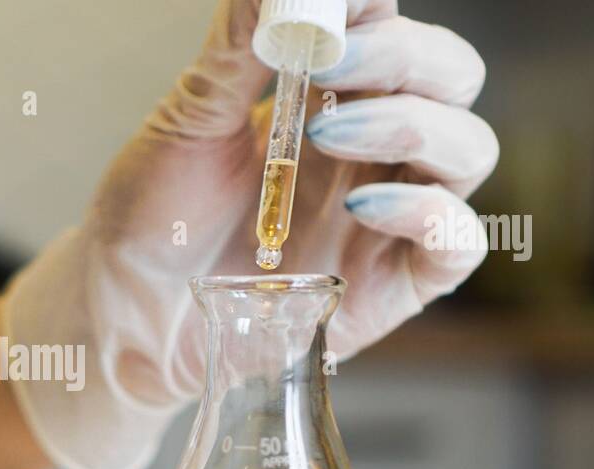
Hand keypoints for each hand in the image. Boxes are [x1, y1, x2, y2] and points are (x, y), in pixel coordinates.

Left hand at [2, 0, 497, 468]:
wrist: (126, 312)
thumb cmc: (153, 219)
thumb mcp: (186, 122)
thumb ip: (236, 49)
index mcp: (332, 97)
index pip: (391, 31)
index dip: (377, 10)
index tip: (339, 3)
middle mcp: (373, 150)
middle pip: (451, 78)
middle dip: (404, 57)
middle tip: (331, 60)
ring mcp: (390, 215)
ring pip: (468, 149)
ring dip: (411, 125)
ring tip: (325, 133)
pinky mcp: (392, 285)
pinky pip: (455, 240)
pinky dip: (426, 212)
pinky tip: (360, 206)